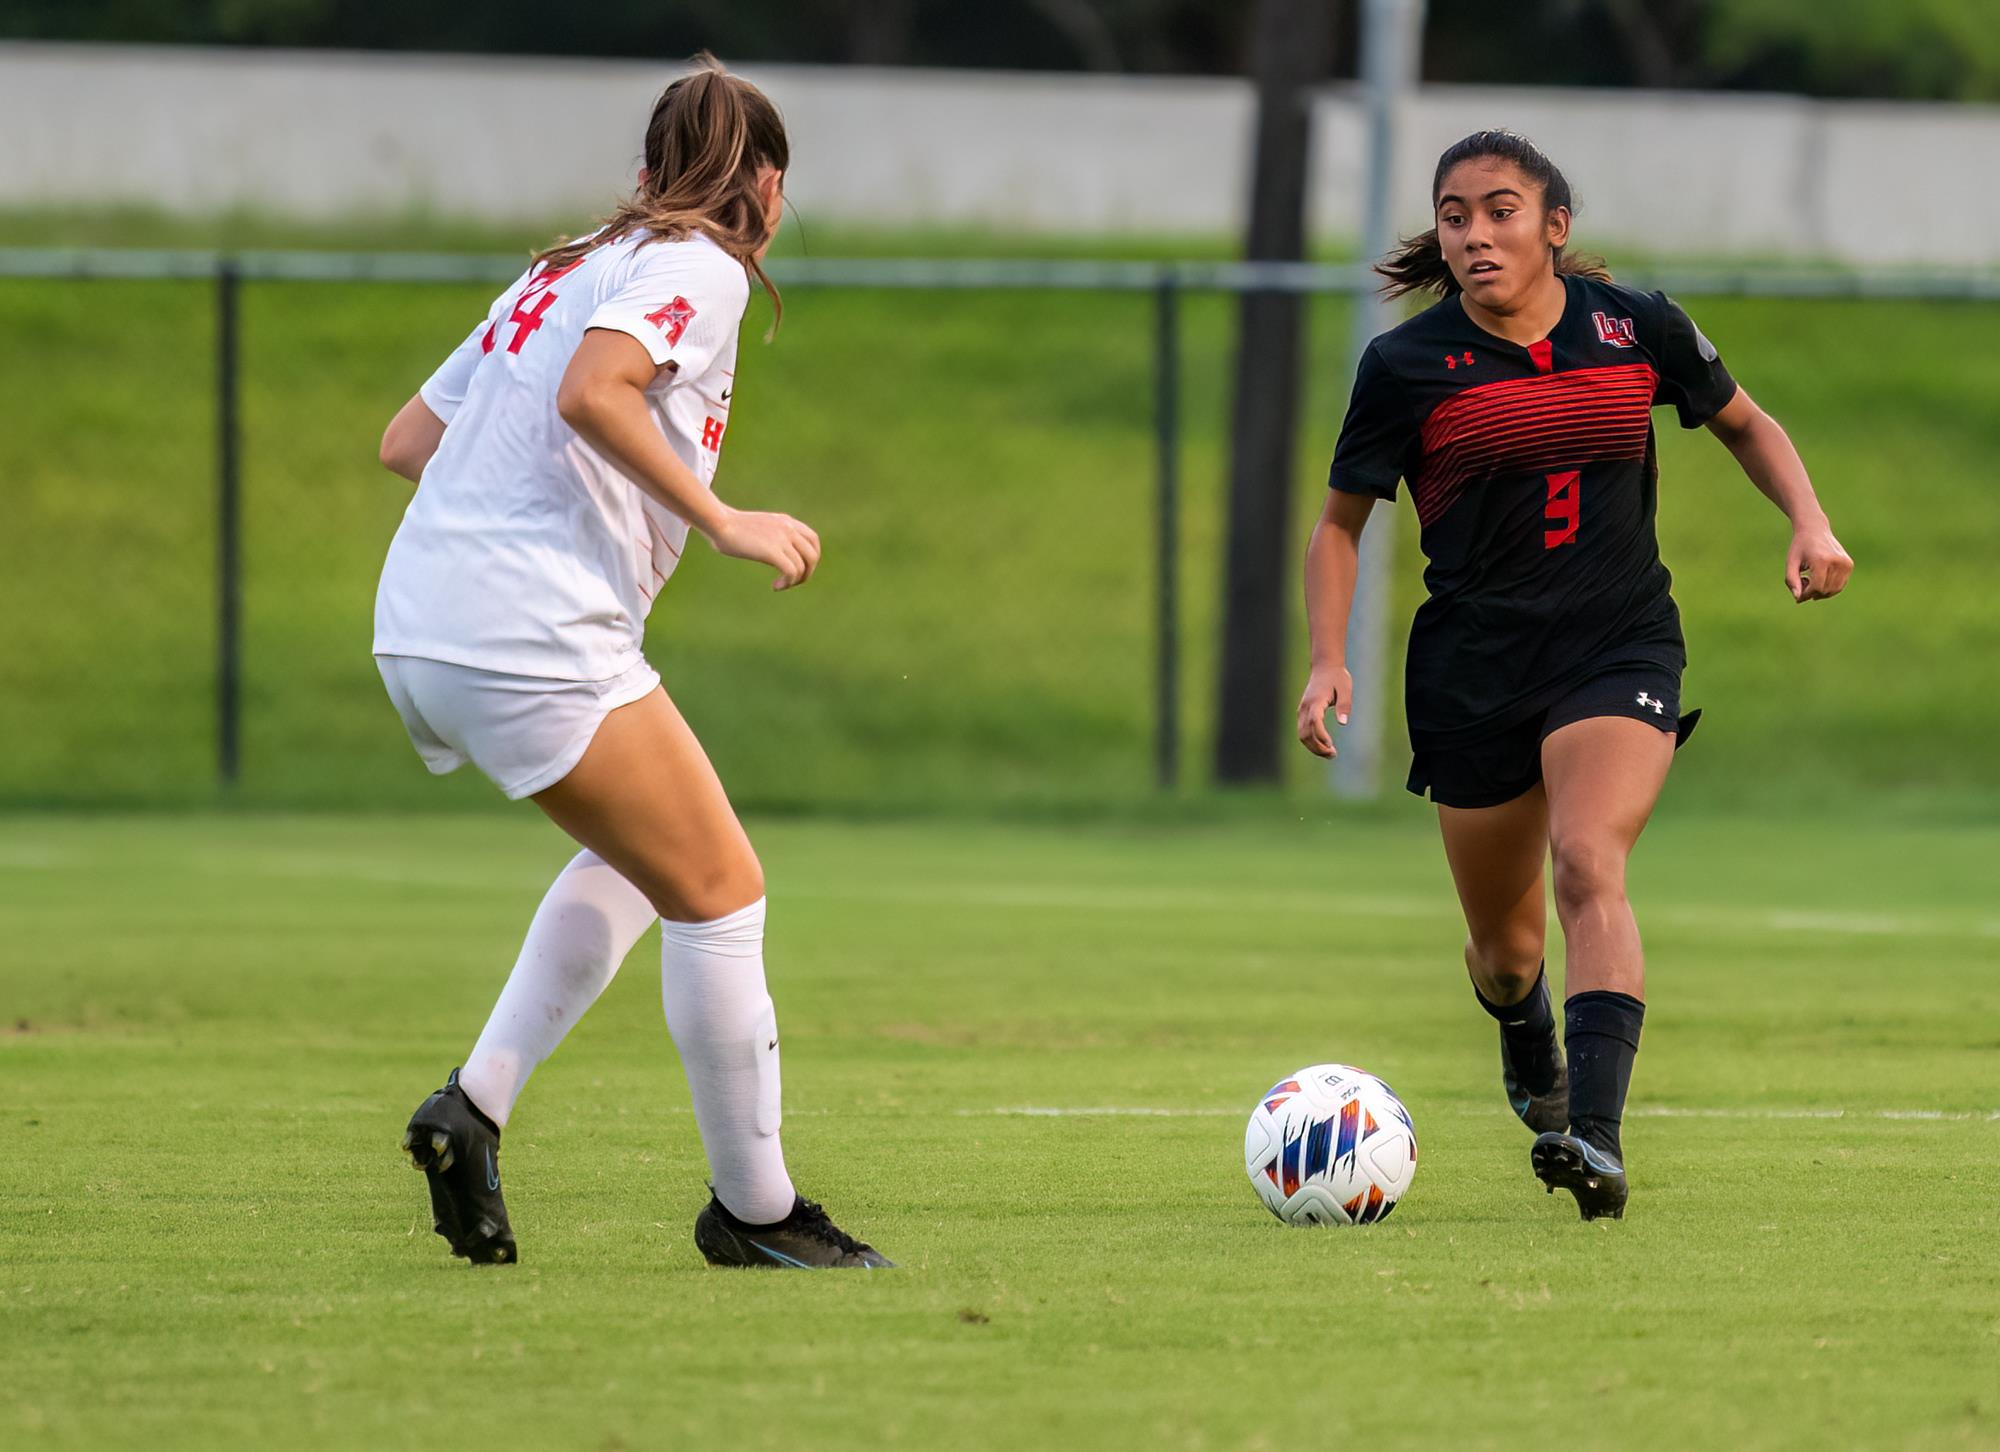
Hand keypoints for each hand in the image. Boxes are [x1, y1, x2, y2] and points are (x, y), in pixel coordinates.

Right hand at [704, 507, 821, 590]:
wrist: (720, 523)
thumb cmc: (730, 528)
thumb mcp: (758, 527)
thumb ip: (770, 535)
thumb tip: (771, 552)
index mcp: (786, 521)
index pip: (813, 539)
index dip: (811, 558)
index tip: (799, 569)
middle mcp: (788, 528)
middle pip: (813, 555)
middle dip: (807, 572)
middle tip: (792, 582)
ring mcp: (781, 539)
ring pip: (803, 566)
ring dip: (795, 581)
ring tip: (781, 586)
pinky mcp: (773, 551)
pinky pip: (792, 571)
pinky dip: (787, 583)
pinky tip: (776, 587)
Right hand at [1296, 664, 1353, 758]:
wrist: (1324, 667)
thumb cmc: (1337, 678)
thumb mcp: (1346, 689)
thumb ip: (1344, 706)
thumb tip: (1343, 723)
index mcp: (1316, 701)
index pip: (1314, 721)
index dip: (1321, 735)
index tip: (1331, 744)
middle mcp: (1305, 707)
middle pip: (1305, 733)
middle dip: (1318, 747)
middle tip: (1333, 754)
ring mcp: (1302, 711)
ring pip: (1302, 735)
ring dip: (1314, 747)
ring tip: (1330, 754)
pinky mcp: (1302, 713)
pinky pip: (1303, 731)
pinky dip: (1311, 742)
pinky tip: (1323, 746)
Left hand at [1785, 520, 1852, 602]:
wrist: (1814, 530)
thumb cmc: (1800, 547)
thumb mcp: (1791, 563)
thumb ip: (1791, 581)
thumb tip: (1798, 599)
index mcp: (1822, 560)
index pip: (1816, 587)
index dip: (1806, 594)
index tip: (1798, 592)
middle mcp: (1837, 561)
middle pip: (1825, 590)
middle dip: (1812, 592)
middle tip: (1802, 582)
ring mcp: (1846, 563)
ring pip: (1833, 590)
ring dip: (1820, 591)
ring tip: (1810, 579)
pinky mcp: (1849, 564)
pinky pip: (1839, 585)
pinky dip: (1828, 587)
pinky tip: (1819, 578)